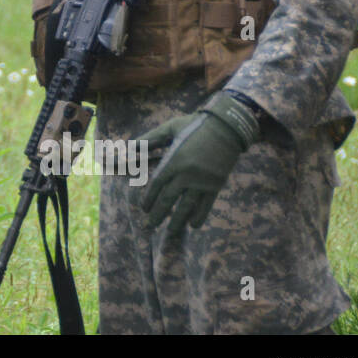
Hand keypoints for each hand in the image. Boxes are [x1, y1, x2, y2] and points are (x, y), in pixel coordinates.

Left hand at [141, 92, 259, 236]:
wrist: (227, 127)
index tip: (144, 208)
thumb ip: (150, 139)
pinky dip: (199, 216)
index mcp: (173, 160)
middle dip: (158, 214)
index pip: (157, 185)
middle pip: (168, 199)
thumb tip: (129, 145)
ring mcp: (202, 181)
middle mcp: (187, 174)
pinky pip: (206, 205)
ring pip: (187, 206)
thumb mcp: (170, 128)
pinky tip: (193, 226)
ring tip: (169, 232)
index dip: (149, 198)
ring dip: (177, 221)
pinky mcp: (216, 185)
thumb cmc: (195, 125)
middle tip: (149, 226)